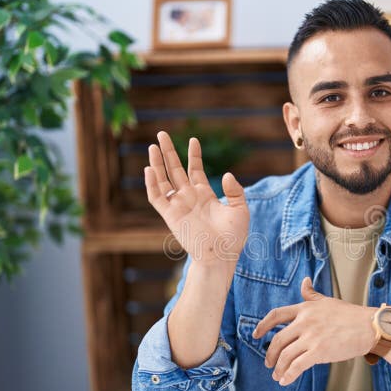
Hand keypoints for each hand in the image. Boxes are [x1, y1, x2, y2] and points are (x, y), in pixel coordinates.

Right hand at [144, 131, 249, 265]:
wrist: (222, 256)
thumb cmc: (233, 237)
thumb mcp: (240, 210)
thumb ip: (235, 191)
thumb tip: (226, 174)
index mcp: (205, 195)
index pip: (195, 170)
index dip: (193, 155)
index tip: (193, 139)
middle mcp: (189, 197)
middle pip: (175, 170)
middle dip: (168, 152)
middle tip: (161, 134)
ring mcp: (178, 205)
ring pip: (163, 180)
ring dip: (157, 163)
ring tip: (153, 146)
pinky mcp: (170, 215)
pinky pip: (157, 197)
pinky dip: (152, 184)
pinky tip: (150, 168)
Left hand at [253, 277, 377, 385]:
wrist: (370, 327)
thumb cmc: (351, 314)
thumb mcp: (328, 301)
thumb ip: (312, 294)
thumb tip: (304, 281)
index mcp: (305, 308)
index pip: (276, 315)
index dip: (262, 325)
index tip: (255, 335)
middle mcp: (305, 321)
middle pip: (277, 340)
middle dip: (270, 354)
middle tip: (269, 363)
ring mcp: (311, 337)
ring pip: (285, 355)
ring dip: (278, 368)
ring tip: (278, 375)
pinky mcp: (319, 352)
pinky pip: (296, 366)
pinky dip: (288, 375)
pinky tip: (285, 381)